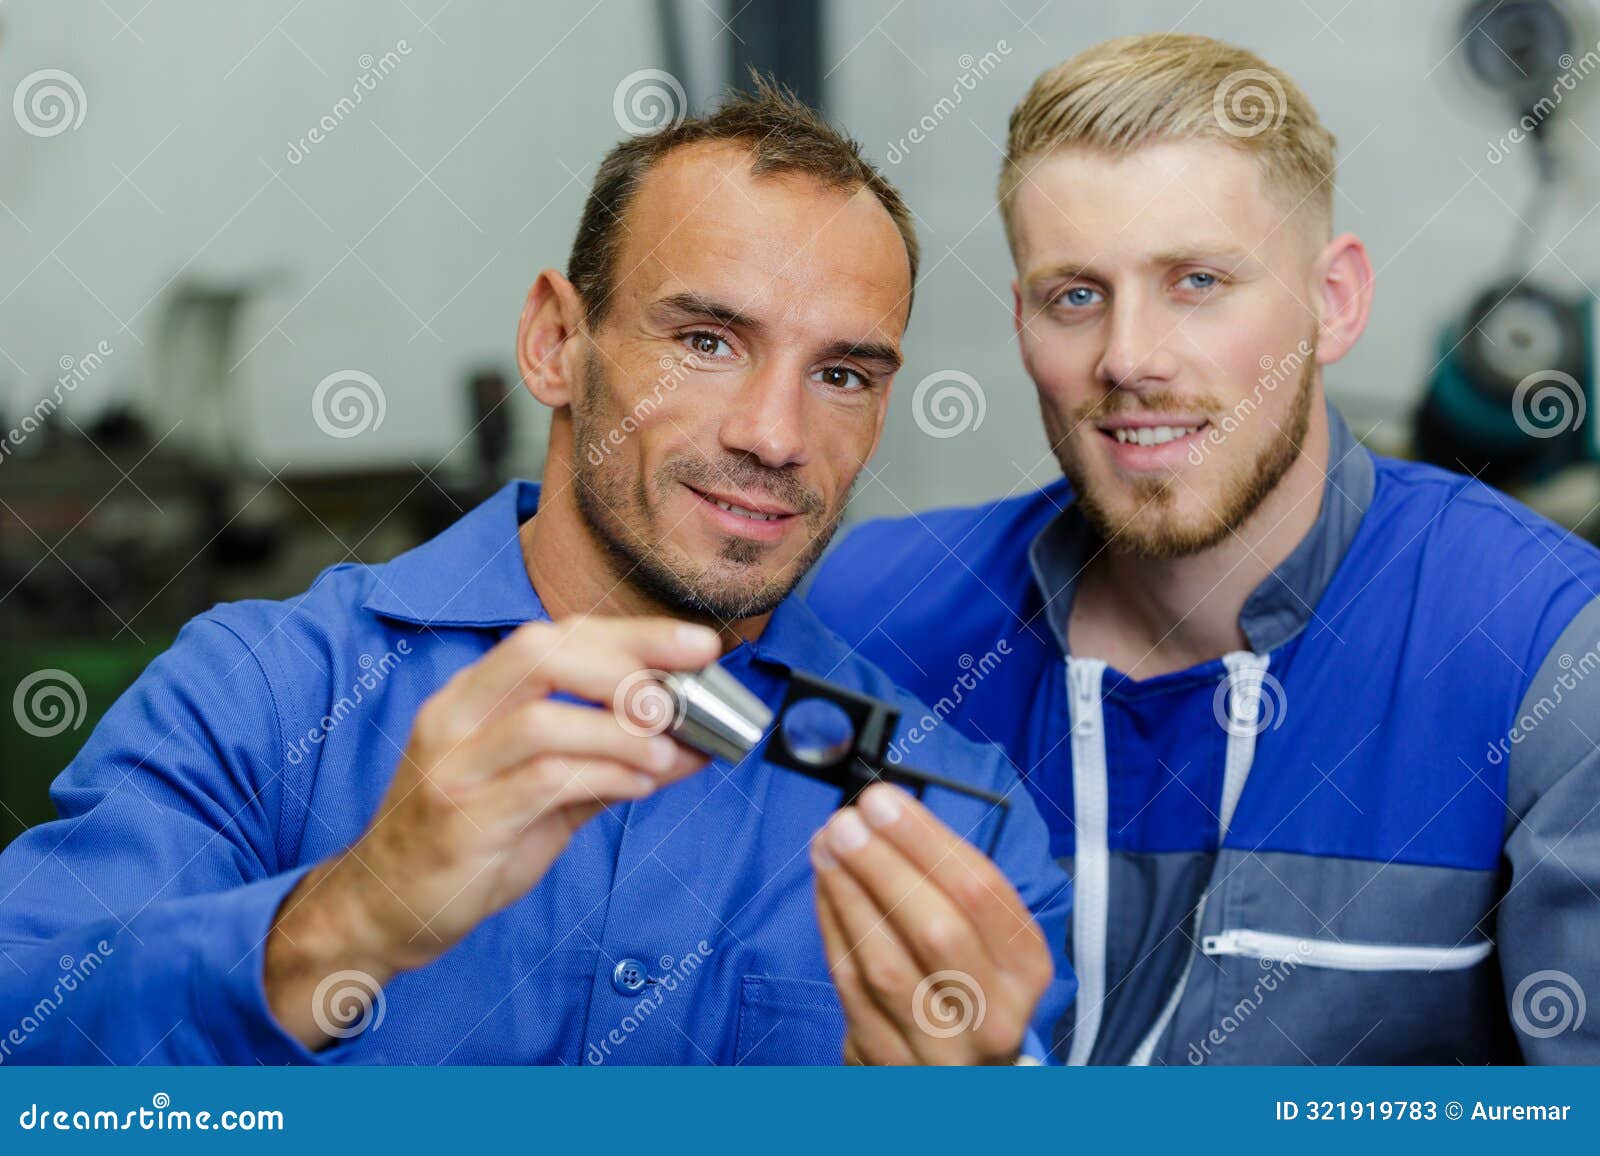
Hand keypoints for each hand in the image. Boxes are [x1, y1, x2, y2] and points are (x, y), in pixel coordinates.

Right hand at [265, 615, 719, 1048]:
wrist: (385, 908)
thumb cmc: (471, 840)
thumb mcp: (549, 793)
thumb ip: (612, 761)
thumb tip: (692, 743)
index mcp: (474, 695)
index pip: (556, 636)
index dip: (632, 633)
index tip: (699, 645)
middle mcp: (456, 717)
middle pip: (540, 654)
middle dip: (624, 664)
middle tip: (679, 697)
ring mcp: (452, 767)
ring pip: (541, 720)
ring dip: (617, 731)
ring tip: (665, 752)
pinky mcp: (460, 820)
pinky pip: (540, 782)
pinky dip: (601, 776)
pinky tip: (636, 785)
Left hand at [810, 783, 1052, 1064]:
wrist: (961, 1078)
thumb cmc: (969, 985)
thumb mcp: (988, 939)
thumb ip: (948, 883)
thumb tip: (886, 817)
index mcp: (1025, 969)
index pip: (980, 893)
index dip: (926, 841)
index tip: (883, 802)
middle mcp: (993, 1015)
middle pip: (936, 929)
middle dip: (884, 866)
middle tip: (846, 822)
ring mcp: (941, 1048)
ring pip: (887, 964)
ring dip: (849, 894)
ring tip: (827, 846)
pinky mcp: (890, 1064)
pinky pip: (852, 990)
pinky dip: (833, 931)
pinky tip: (825, 889)